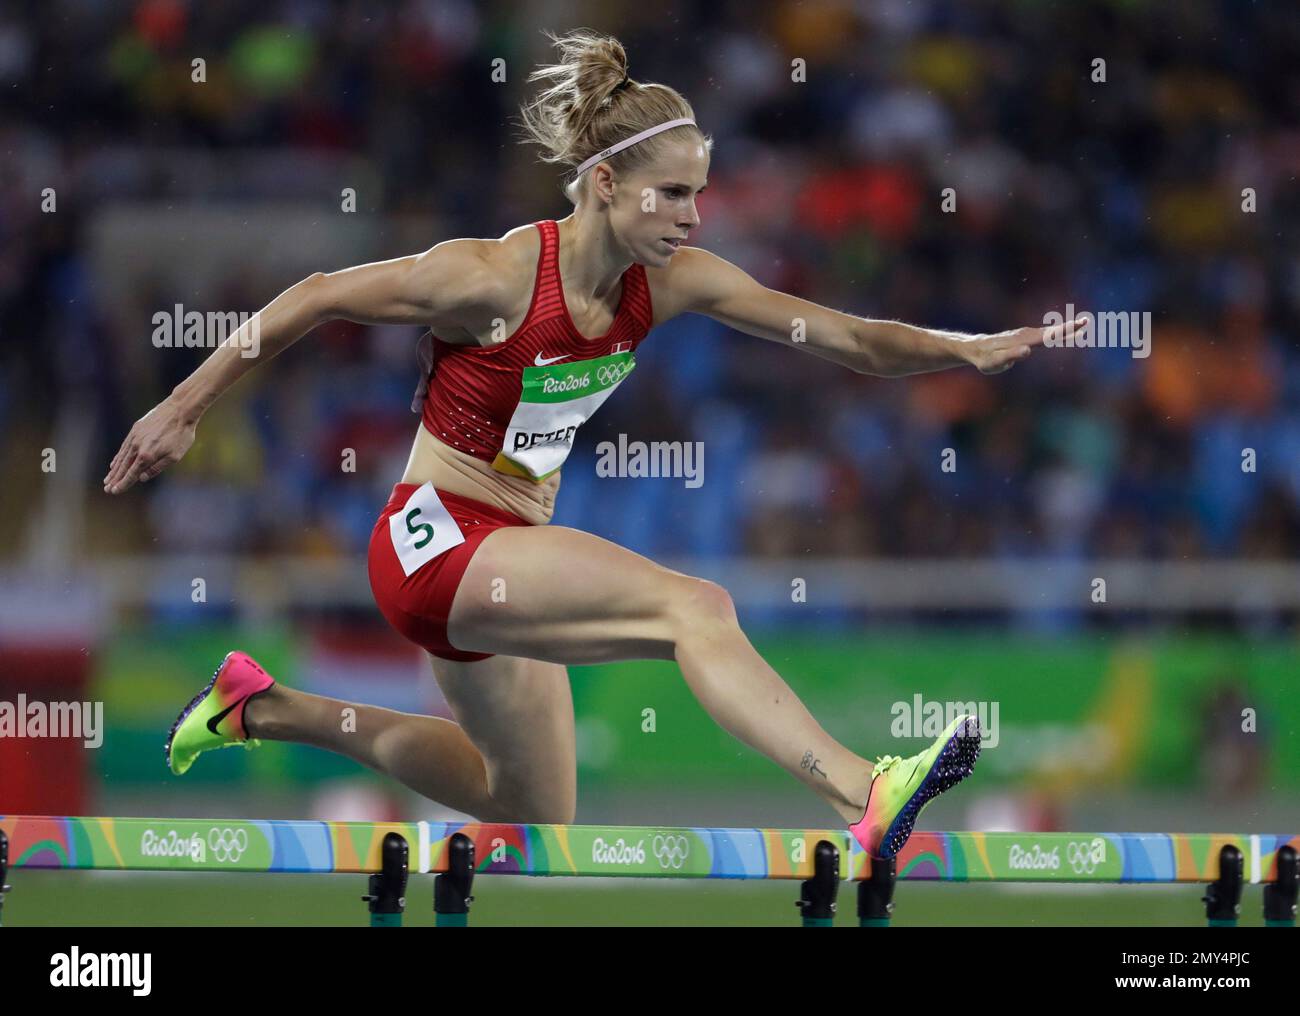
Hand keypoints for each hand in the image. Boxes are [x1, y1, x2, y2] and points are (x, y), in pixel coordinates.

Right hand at [103, 396, 197, 493]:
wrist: (180, 410)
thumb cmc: (181, 435)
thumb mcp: (174, 456)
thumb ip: (157, 468)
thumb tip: (141, 478)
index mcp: (147, 456)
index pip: (131, 474)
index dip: (123, 484)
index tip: (114, 491)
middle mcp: (137, 447)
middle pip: (123, 467)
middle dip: (115, 479)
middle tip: (107, 488)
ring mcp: (134, 437)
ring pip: (122, 457)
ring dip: (114, 469)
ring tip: (108, 478)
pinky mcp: (135, 429)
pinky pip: (124, 446)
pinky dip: (119, 456)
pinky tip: (115, 461)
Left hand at [965, 316, 1087, 374]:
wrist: (975, 349)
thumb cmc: (984, 359)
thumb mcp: (995, 362)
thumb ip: (1010, 356)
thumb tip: (1027, 350)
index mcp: (1024, 340)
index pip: (1048, 336)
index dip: (1064, 331)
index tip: (1079, 326)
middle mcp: (1027, 334)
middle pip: (1052, 331)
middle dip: (1070, 327)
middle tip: (1087, 322)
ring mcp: (1026, 334)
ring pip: (1049, 332)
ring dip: (1066, 329)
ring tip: (1083, 326)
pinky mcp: (1025, 337)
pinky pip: (1044, 334)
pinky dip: (1057, 333)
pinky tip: (1064, 334)